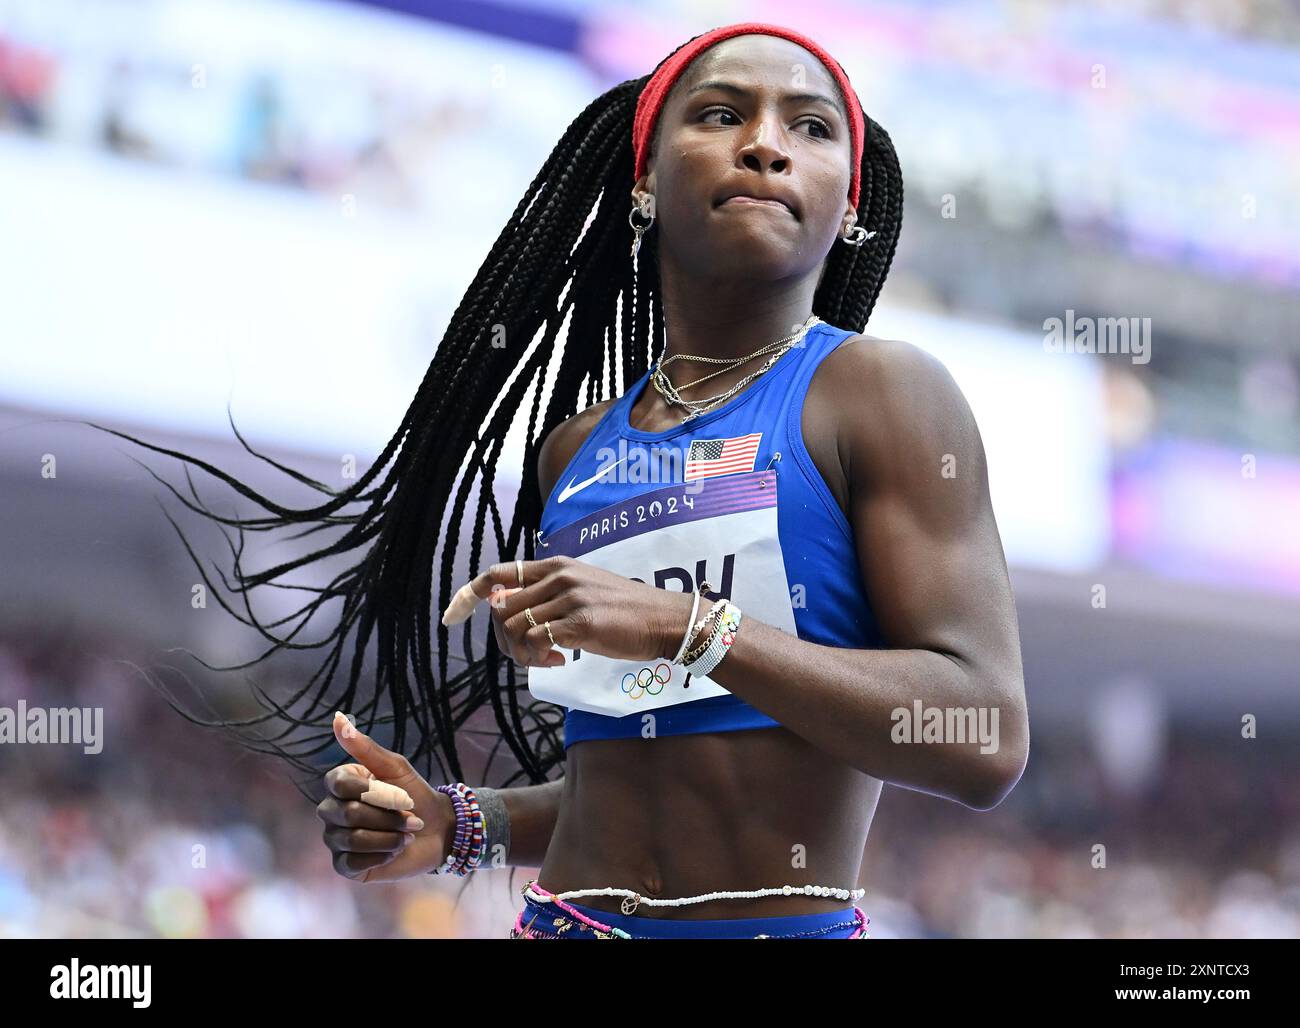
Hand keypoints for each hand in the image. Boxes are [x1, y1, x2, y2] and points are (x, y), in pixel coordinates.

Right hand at [316, 712, 455, 881]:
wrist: (437, 830)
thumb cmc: (416, 794)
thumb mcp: (396, 767)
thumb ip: (366, 747)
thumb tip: (337, 717)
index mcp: (341, 783)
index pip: (338, 783)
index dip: (374, 792)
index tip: (404, 795)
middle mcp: (331, 810)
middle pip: (348, 813)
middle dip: (388, 817)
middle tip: (412, 817)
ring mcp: (335, 838)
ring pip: (352, 839)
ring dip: (390, 836)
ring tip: (408, 833)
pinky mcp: (344, 865)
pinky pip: (353, 863)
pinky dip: (382, 855)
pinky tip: (395, 849)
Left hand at [440, 555, 685, 666]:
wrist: (663, 619)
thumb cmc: (624, 612)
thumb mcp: (581, 592)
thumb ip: (547, 597)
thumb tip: (507, 613)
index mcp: (554, 566)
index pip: (495, 574)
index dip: (467, 596)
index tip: (451, 616)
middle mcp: (558, 576)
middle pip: (500, 609)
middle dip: (503, 640)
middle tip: (527, 656)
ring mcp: (569, 597)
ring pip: (512, 628)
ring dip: (521, 654)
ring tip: (545, 660)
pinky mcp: (580, 622)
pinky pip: (535, 642)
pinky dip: (538, 659)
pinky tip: (559, 662)